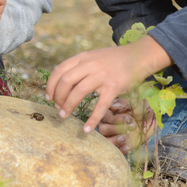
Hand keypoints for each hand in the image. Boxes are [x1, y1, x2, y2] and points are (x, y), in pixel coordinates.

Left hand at [45, 35, 172, 132]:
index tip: (48, 97)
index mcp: (82, 57)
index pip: (59, 70)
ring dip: (68, 106)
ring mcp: (102, 75)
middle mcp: (90, 65)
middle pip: (66, 81)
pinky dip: (92, 120)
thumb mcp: (93, 57)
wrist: (137, 57)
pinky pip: (100, 106)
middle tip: (58, 108)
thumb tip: (62, 83)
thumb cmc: (113, 60)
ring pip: (78, 92)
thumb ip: (79, 66)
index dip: (50, 85)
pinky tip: (87, 129)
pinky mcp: (113, 87)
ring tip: (64, 116)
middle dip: (58, 97)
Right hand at [97, 98, 155, 154]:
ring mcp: (112, 135)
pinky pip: (114, 149)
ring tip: (125, 137)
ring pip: (105, 140)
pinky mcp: (118, 144)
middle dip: (116, 129)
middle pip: (102, 129)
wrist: (150, 120)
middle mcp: (107, 123)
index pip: (103, 116)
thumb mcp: (134, 103)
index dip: (114, 119)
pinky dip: (120, 149)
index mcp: (109, 111)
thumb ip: (124, 104)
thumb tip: (113, 106)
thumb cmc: (141, 109)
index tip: (129, 118)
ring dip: (115, 139)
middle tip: (132, 126)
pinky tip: (128, 145)